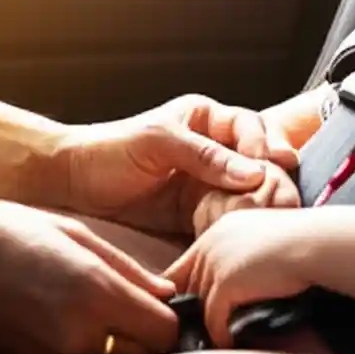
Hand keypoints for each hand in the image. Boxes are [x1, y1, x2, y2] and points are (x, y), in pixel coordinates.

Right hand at [0, 197, 178, 353]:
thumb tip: (166, 293)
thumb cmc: (6, 234)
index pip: (164, 332)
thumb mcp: (78, 235)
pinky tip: (56, 318)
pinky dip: (79, 350)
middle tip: (124, 306)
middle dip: (142, 335)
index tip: (156, 304)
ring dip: (110, 343)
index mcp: (95, 294)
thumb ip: (130, 270)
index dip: (167, 319)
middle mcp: (77, 336)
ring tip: (82, 306)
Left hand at [50, 94, 297, 226]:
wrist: (71, 185)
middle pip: (260, 161)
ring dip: (261, 203)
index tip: (272, 163)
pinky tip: (246, 232)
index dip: (265, 144)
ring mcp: (209, 184)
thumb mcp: (158, 143)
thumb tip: (254, 173)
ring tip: (271, 215)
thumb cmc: (109, 151)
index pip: (250, 128)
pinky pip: (228, 218)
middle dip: (274, 177)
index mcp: (207, 121)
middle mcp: (214, 151)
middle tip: (283, 194)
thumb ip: (205, 156)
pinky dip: (240, 225)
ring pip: (250, 192)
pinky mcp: (198, 214)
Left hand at [163, 208, 316, 347]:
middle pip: (188, 286)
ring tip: (218, 343)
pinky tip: (233, 344)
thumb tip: (239, 284)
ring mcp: (215, 262)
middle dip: (196, 311)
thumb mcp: (268, 240)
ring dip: (208, 327)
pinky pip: (214, 319)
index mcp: (221, 229)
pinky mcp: (225, 283)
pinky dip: (222, 335)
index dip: (190, 289)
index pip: (187, 265)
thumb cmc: (308, 243)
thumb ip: (247, 256)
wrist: (319, 242)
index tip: (198, 311)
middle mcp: (211, 242)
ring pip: (199, 306)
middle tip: (204, 334)